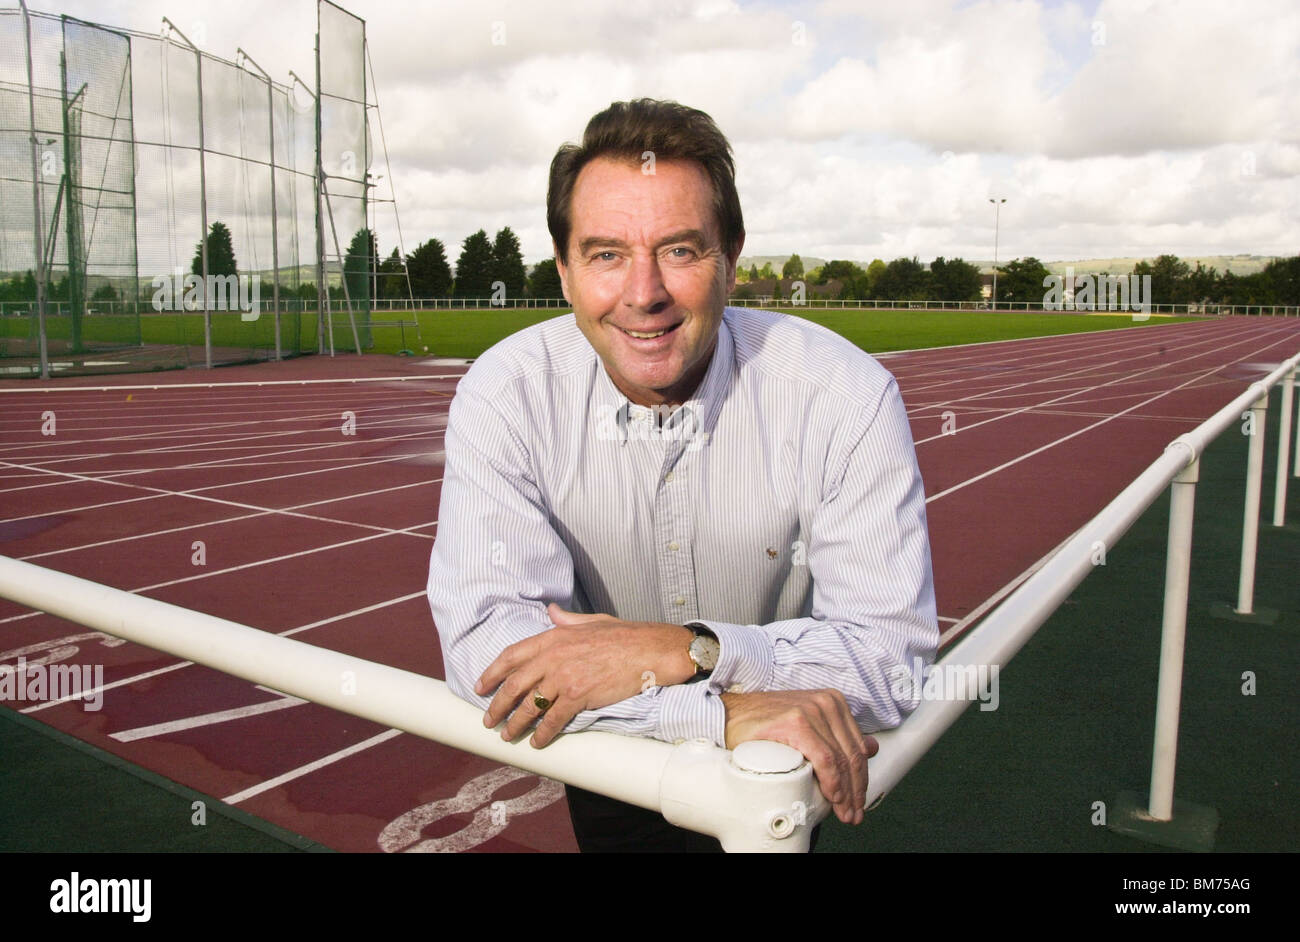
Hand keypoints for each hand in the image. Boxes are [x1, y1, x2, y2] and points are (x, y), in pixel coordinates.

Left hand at [475, 604, 694, 747]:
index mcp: (553, 637)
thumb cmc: (623, 635)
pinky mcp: (579, 696)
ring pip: (530, 706)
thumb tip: (551, 612)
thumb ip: (566, 620)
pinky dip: (543, 734)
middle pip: (514, 685)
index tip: (480, 687)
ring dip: (515, 724)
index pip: (511, 655)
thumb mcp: (590, 621)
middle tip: (489, 720)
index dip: (491, 673)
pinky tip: (537, 743)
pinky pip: (554, 720)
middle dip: (497, 706)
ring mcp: (565, 677)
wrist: (648, 650)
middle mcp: (553, 657)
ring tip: (508, 736)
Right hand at [721, 689, 877, 824]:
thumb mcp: (807, 726)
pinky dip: (832, 781)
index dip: (862, 778)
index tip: (858, 802)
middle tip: (853, 814)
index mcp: (833, 702)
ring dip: (845, 792)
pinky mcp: (796, 722)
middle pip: (852, 755)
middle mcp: (825, 702)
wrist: (728, 716)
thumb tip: (873, 747)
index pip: (857, 747)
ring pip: (840, 760)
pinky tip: (832, 797)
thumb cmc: (764, 724)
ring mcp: (811, 710)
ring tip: (844, 813)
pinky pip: (824, 759)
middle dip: (856, 790)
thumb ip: (837, 735)